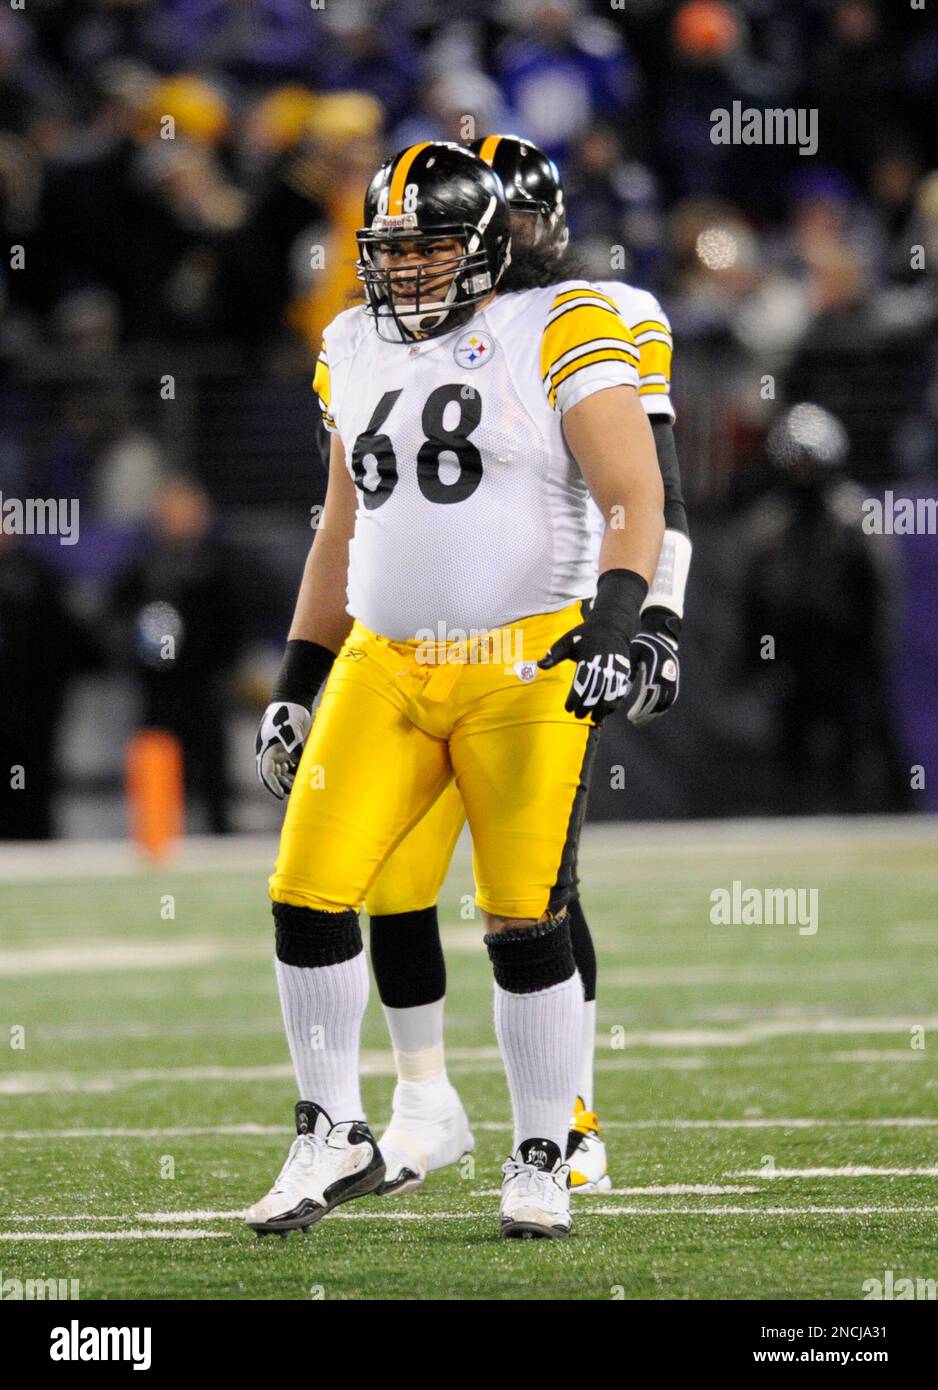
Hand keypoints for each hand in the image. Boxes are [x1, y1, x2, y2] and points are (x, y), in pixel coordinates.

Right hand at [255, 701, 311, 798]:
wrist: (293, 700)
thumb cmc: (287, 713)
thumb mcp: (289, 729)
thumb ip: (293, 745)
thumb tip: (297, 762)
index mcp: (265, 750)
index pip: (266, 773)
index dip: (272, 785)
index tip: (280, 795)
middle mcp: (270, 753)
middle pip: (273, 776)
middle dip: (281, 786)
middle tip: (294, 793)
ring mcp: (280, 751)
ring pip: (281, 772)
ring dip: (289, 780)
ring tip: (300, 786)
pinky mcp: (289, 748)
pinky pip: (289, 765)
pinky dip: (295, 772)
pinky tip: (304, 776)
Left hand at [538, 622, 632, 723]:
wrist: (611, 626)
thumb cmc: (585, 635)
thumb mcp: (567, 640)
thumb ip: (553, 654)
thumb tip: (539, 665)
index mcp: (588, 657)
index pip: (581, 683)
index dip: (575, 699)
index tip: (568, 708)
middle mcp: (604, 664)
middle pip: (596, 691)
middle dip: (587, 707)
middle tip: (578, 715)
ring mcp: (616, 668)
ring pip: (611, 694)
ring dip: (603, 710)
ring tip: (594, 719)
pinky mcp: (624, 672)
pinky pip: (621, 691)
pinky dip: (615, 704)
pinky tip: (606, 712)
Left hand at [627, 610, 679, 726]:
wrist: (662, 636)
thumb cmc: (643, 645)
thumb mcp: (632, 654)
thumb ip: (627, 671)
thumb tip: (621, 692)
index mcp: (655, 671)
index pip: (648, 696)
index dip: (640, 710)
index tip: (630, 717)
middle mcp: (666, 676)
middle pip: (657, 703)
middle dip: (646, 715)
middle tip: (634, 722)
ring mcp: (672, 679)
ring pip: (665, 703)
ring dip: (654, 714)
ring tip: (641, 722)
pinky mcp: (675, 680)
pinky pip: (670, 699)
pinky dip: (661, 709)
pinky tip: (651, 714)